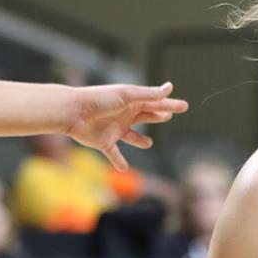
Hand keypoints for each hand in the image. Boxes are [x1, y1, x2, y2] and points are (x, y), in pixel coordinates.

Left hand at [68, 82, 189, 170]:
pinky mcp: (105, 143)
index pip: (156, 103)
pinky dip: (119, 162)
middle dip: (157, 116)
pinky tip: (124, 169)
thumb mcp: (127, 95)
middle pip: (146, 117)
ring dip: (140, 140)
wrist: (73, 112)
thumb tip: (169, 89)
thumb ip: (149, 95)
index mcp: (132, 102)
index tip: (184, 106)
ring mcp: (115, 130)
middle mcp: (125, 115)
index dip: (170, 105)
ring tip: (148, 143)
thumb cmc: (100, 100)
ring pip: (132, 136)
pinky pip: (115, 154)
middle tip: (168, 114)